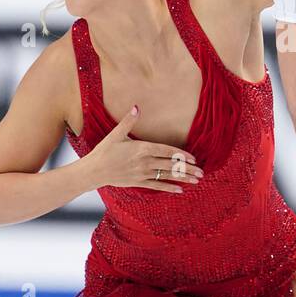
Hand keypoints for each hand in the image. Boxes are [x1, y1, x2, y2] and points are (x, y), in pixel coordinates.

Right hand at [85, 104, 204, 192]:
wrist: (93, 171)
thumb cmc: (104, 151)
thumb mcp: (116, 134)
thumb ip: (129, 121)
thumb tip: (136, 107)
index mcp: (142, 148)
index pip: (167, 151)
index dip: (182, 155)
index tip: (194, 159)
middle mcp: (144, 161)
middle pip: (170, 165)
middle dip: (188, 169)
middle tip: (202, 172)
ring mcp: (142, 173)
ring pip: (166, 176)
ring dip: (182, 179)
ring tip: (196, 181)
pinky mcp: (138, 182)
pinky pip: (156, 186)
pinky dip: (169, 188)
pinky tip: (180, 190)